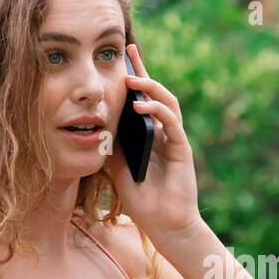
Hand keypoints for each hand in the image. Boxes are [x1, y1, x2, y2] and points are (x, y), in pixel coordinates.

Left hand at [105, 42, 202, 245]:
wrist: (164, 225)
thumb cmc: (142, 199)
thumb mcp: (117, 167)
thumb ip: (112, 144)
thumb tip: (96, 120)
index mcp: (150, 135)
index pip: (143, 99)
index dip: (135, 76)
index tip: (122, 55)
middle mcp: (164, 133)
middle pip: (157, 94)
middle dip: (143, 71)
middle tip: (129, 53)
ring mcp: (175, 140)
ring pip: (169, 103)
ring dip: (151, 87)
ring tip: (132, 78)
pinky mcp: (182, 150)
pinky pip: (173, 123)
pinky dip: (158, 111)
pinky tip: (141, 106)